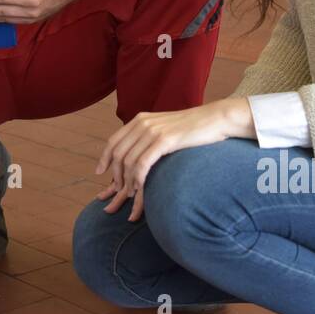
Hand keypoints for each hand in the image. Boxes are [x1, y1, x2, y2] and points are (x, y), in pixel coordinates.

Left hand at [94, 97, 254, 221]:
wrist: (214, 119)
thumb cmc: (193, 128)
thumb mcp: (165, 128)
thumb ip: (149, 136)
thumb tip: (137, 151)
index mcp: (140, 119)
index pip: (114, 141)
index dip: (104, 158)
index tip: (100, 173)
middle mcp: (143, 123)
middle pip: (119, 153)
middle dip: (115, 175)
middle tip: (117, 191)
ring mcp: (152, 131)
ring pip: (129, 161)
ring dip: (127, 181)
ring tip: (130, 194)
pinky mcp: (164, 140)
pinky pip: (143, 163)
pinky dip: (138, 178)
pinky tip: (140, 188)